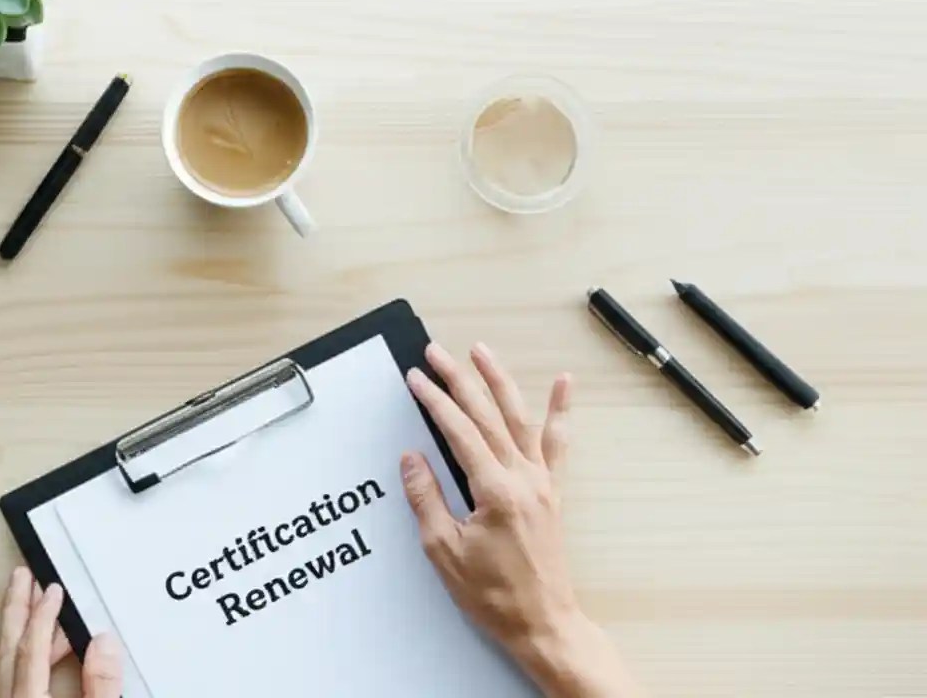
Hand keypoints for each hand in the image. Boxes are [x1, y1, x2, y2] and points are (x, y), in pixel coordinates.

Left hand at [0, 567, 122, 697]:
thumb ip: (101, 684)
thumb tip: (104, 645)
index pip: (30, 649)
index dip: (43, 615)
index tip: (53, 590)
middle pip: (8, 647)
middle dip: (16, 608)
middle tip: (21, 578)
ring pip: (8, 659)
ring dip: (22, 628)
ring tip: (37, 603)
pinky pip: (13, 674)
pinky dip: (26, 653)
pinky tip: (48, 649)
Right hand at [402, 343, 641, 697]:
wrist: (543, 623)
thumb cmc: (494, 596)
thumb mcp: (444, 551)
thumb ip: (427, 499)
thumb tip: (412, 458)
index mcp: (494, 491)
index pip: (458, 432)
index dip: (435, 401)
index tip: (417, 378)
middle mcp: (523, 479)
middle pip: (487, 415)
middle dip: (459, 379)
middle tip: (437, 353)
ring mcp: (541, 482)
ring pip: (520, 418)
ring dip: (499, 381)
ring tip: (481, 352)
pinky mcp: (551, 492)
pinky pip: (556, 444)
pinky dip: (559, 412)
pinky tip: (563, 385)